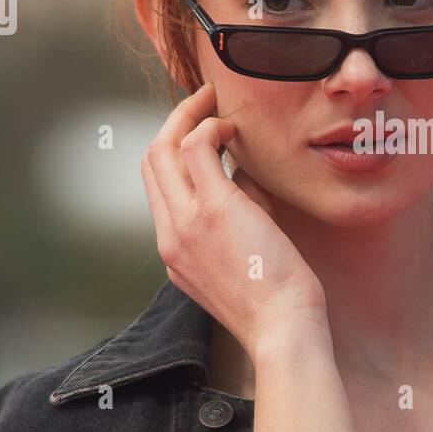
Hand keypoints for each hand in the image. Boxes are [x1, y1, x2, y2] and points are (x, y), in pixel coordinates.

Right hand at [140, 82, 327, 359]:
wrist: (283, 329)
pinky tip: (234, 128)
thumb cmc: (278, 298)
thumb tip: (245, 169)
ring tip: (218, 104)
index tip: (201, 131)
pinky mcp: (212, 210)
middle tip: (203, 101)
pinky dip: (211, 126)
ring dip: (190, 116)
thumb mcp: (245, 251)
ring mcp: (185, 222)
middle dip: (173, 122)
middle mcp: (169, 236)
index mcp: (175, 251)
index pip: (158, 186)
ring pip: (162, 149)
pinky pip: (196, 147)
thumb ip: (238, 210)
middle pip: (149, 162)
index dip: (174, 150)